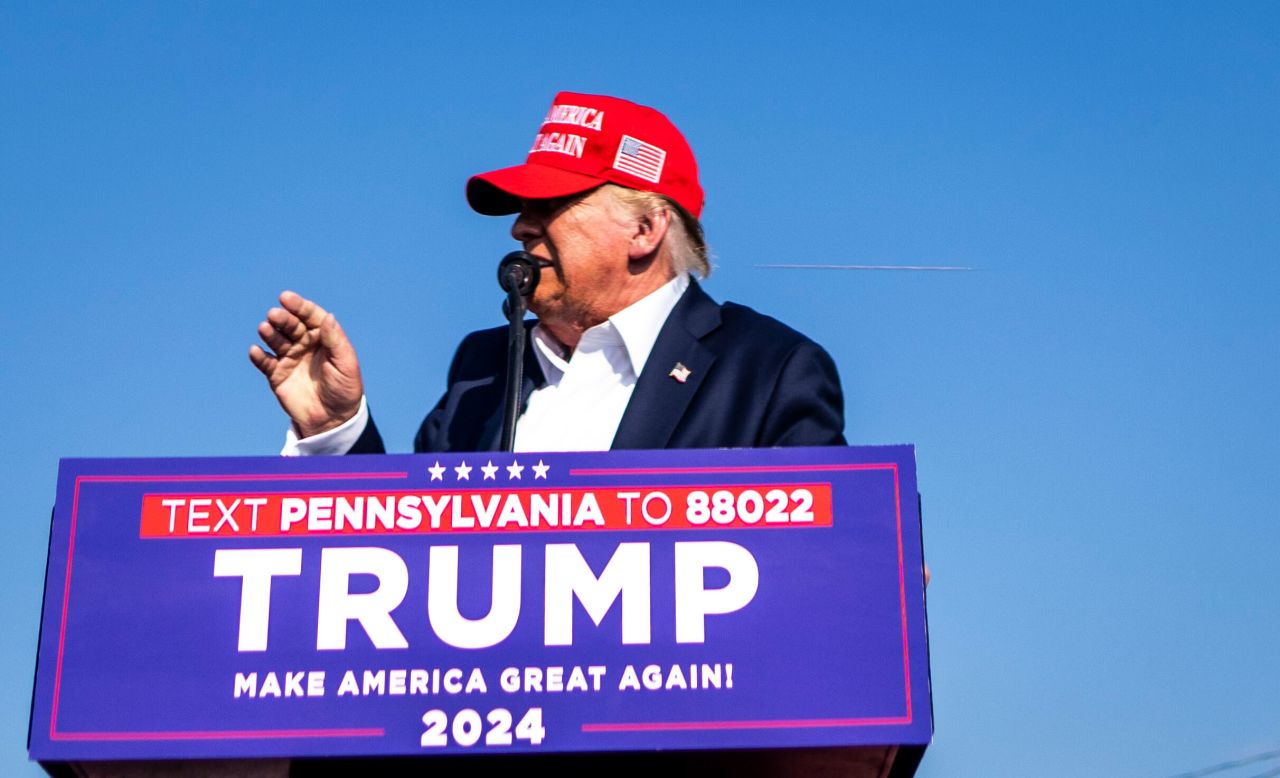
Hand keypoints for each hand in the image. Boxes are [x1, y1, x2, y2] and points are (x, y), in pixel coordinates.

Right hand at [249, 291, 363, 437]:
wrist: (333, 419)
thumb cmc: (344, 389)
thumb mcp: (345, 364)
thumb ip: (335, 340)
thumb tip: (328, 316)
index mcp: (323, 337)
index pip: (310, 316)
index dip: (299, 306)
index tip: (285, 297)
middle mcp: (304, 343)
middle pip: (291, 325)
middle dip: (282, 318)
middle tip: (274, 315)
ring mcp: (289, 357)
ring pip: (276, 340)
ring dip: (269, 333)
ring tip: (265, 329)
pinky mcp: (277, 374)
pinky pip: (265, 362)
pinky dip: (258, 356)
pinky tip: (255, 351)